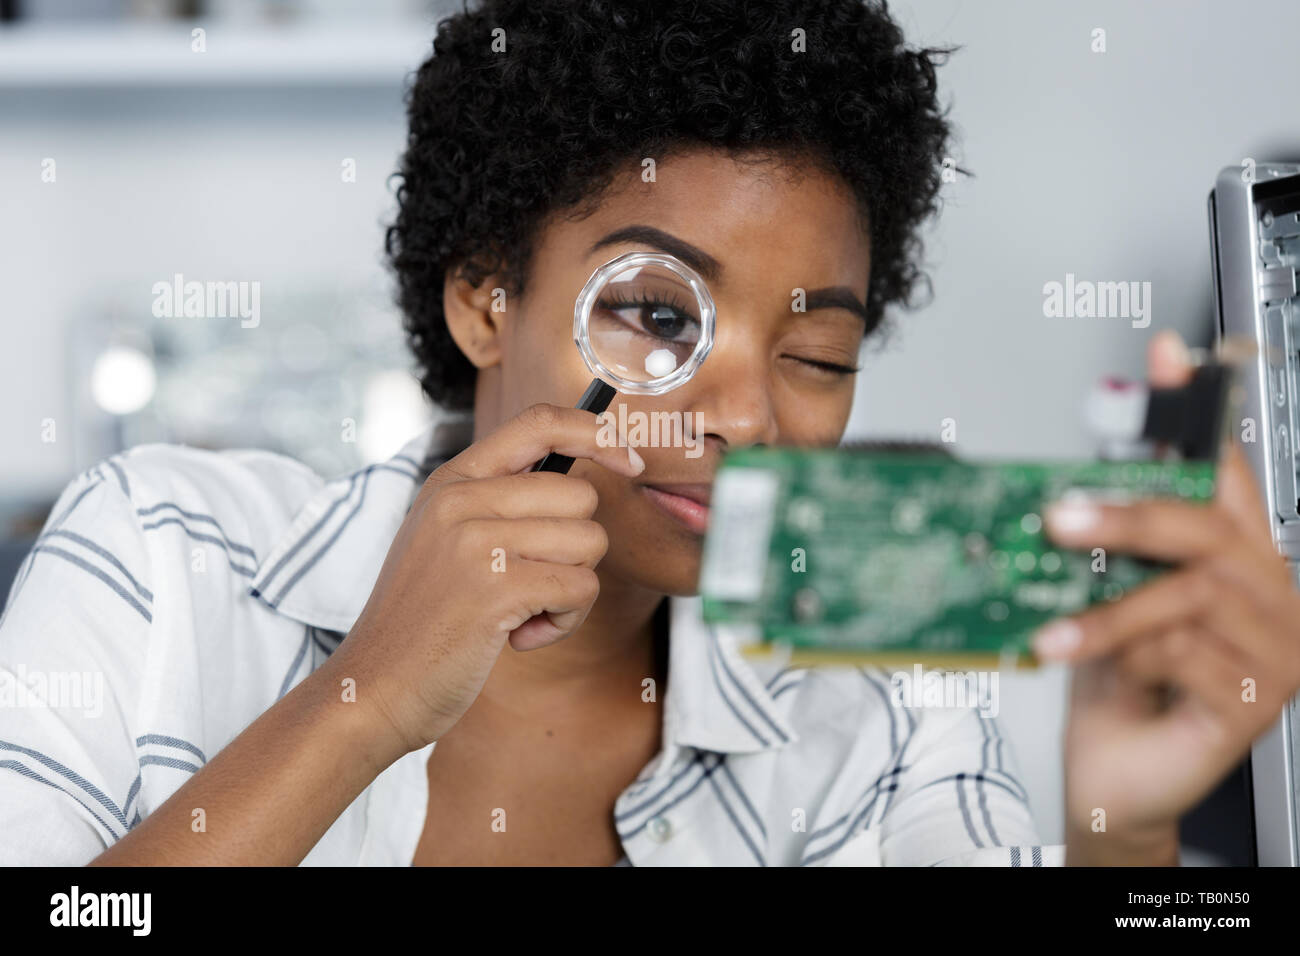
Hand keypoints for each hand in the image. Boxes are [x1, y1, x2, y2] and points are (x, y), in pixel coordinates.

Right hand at [323, 402, 643, 758]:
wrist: (374, 688)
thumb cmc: (424, 622)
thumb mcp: (447, 540)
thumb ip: (498, 503)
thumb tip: (584, 475)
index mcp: (452, 480)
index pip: (540, 421)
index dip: (598, 434)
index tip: (630, 461)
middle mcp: (460, 499)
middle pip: (581, 495)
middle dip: (577, 550)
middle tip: (533, 587)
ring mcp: (475, 540)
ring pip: (589, 542)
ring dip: (571, 592)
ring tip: (522, 614)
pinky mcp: (496, 588)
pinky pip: (581, 588)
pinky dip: (563, 622)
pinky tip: (518, 638)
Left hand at [1039, 331, 1299, 863]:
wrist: (1114, 773)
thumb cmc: (1112, 682)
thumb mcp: (1103, 597)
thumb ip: (1101, 546)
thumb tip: (1058, 486)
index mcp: (1231, 557)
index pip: (1221, 468)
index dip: (1194, 410)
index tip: (1164, 356)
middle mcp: (1264, 593)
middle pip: (1209, 528)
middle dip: (1130, 516)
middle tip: (1061, 520)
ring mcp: (1272, 647)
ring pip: (1194, 595)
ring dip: (1112, 609)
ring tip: (1055, 628)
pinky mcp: (1257, 700)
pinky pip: (1191, 655)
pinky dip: (1137, 657)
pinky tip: (1110, 671)